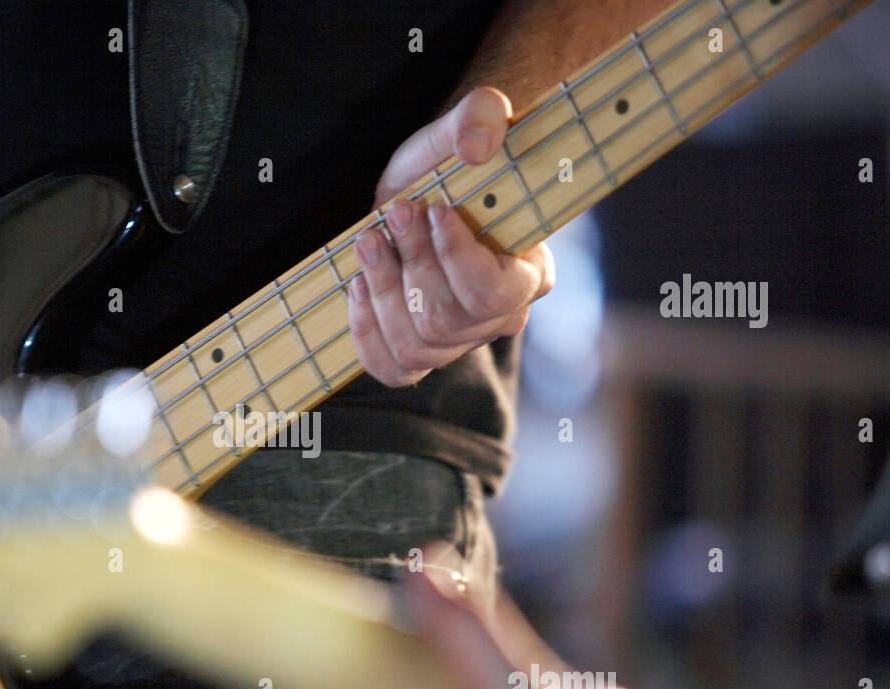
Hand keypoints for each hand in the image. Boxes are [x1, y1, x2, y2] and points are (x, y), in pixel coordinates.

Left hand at [348, 87, 554, 386]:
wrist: (423, 189)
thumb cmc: (451, 162)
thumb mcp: (466, 123)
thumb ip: (481, 118)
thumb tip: (477, 144)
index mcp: (530, 272)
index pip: (497, 294)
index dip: (457, 258)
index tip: (434, 210)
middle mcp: (501, 318)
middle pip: (447, 320)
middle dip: (411, 265)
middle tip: (395, 211)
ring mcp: (458, 342)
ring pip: (416, 346)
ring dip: (383, 293)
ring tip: (369, 243)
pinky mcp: (422, 353)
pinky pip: (393, 369)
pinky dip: (366, 333)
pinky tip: (359, 286)